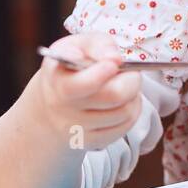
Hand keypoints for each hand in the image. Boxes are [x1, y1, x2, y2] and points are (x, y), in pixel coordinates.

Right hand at [37, 32, 142, 149]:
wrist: (53, 101)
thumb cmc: (71, 66)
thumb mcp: (78, 44)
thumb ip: (98, 44)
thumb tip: (115, 58)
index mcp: (57, 81)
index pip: (79, 85)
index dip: (101, 73)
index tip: (114, 63)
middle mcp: (63, 108)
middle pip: (114, 97)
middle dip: (131, 80)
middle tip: (131, 72)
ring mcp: (77, 129)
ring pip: (125, 112)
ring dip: (135, 96)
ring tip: (125, 86)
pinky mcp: (91, 142)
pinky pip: (125, 127)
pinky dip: (132, 111)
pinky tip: (123, 102)